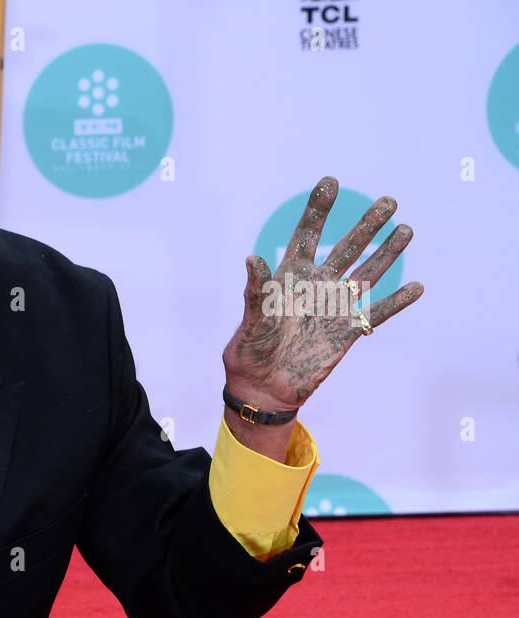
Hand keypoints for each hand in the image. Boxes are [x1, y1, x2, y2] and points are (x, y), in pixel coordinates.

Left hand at [223, 176, 423, 413]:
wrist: (263, 386)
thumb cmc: (250, 350)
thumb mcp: (251, 318)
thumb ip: (255, 290)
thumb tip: (252, 258)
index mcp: (289, 277)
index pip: (307, 236)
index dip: (318, 210)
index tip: (330, 183)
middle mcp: (316, 286)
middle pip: (347, 248)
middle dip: (367, 225)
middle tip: (388, 201)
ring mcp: (333, 307)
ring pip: (367, 273)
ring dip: (387, 253)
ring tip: (406, 230)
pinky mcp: (346, 331)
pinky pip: (377, 313)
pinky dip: (397, 301)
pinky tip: (417, 287)